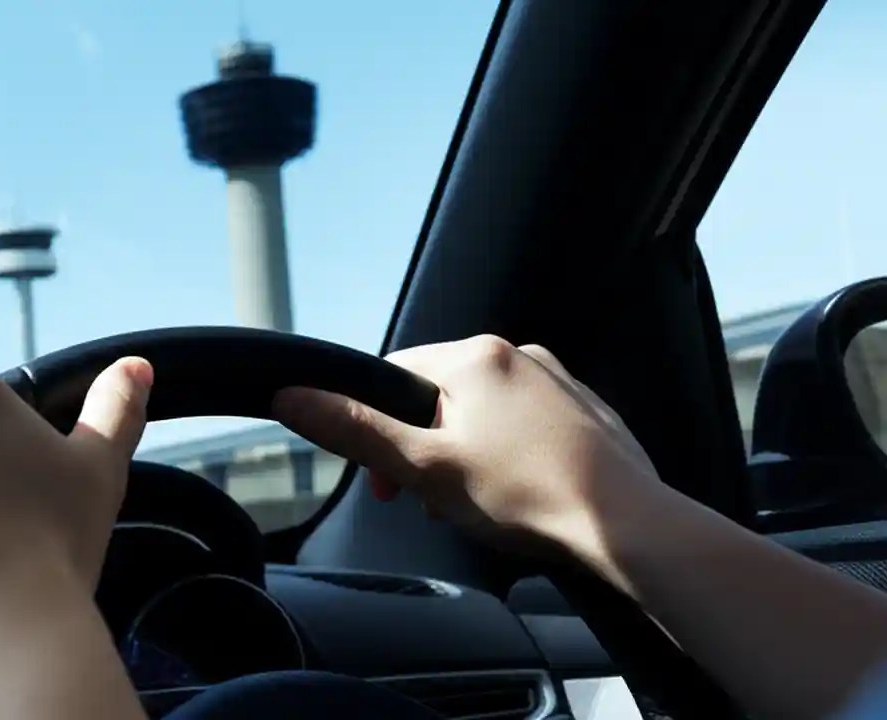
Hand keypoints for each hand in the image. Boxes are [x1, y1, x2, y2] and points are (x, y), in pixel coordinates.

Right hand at [272, 335, 662, 558]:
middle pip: (439, 395)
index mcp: (477, 355)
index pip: (394, 374)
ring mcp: (559, 381)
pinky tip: (517, 495)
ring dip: (461, 454)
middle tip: (426, 500)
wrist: (628, 526)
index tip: (383, 480)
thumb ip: (356, 432)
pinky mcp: (586, 411)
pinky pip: (524, 425)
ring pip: (482, 412)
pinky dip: (506, 455)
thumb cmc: (526, 495)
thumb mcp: (425, 468)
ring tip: (473, 504)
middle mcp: (520, 354)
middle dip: (421, 447)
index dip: (375, 427)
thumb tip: (290, 396)